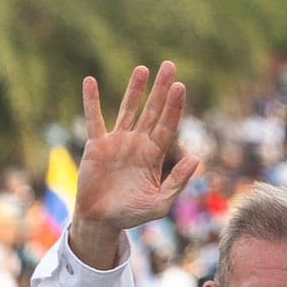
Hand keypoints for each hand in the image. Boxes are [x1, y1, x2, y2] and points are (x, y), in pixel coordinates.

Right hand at [72, 64, 201, 253]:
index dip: (174, 106)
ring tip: (143, 69)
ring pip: (128, 109)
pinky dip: (91, 101)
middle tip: (170, 66)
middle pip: (153, 110)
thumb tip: (196, 158)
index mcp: (155, 154)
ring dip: (135, 89)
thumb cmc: (133, 213)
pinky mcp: (96, 146)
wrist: (102, 220)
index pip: (168, 125)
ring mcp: (118, 142)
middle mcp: (139, 143)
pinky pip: (94, 119)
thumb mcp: (161, 202)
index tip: (180, 86)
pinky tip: (89, 81)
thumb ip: (178, 182)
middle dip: (161, 89)